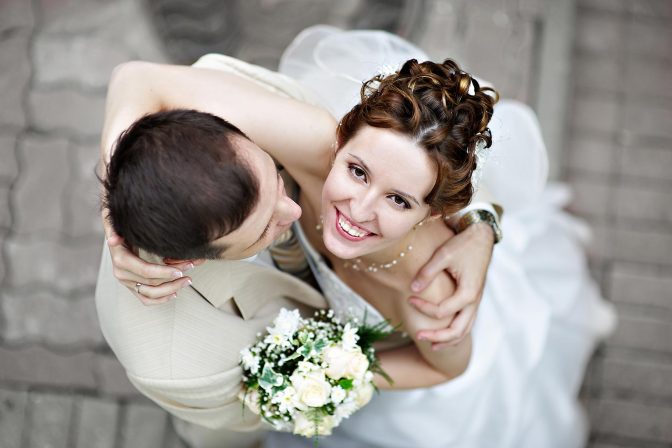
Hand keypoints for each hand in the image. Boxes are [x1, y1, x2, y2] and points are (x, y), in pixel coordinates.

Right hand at [102, 211, 196, 304]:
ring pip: (150, 294)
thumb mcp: (120, 223)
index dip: (164, 272)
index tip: (180, 271)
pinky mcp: (132, 286)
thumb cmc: (124, 225)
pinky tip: (175, 294)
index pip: (145, 271)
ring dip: (171, 290)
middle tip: (190, 271)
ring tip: (187, 281)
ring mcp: (127, 282)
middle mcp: (122, 274)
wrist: (119, 231)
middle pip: (151, 284)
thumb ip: (116, 229)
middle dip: (173, 279)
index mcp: (120, 260)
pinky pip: (146, 299)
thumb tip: (112, 240)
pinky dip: (160, 299)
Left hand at [409, 223, 493, 348]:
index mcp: (468, 293)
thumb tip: (413, 289)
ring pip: (465, 330)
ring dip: (448, 340)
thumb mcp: (443, 255)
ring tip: (432, 347)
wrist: (481, 236)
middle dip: (437, 337)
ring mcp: (476, 302)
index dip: (423, 308)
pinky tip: (444, 335)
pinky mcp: (473, 299)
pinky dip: (456, 332)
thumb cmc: (463, 244)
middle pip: (457, 331)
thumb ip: (427, 273)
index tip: (409, 298)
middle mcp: (474, 301)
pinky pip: (467, 322)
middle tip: (417, 336)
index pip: (442, 311)